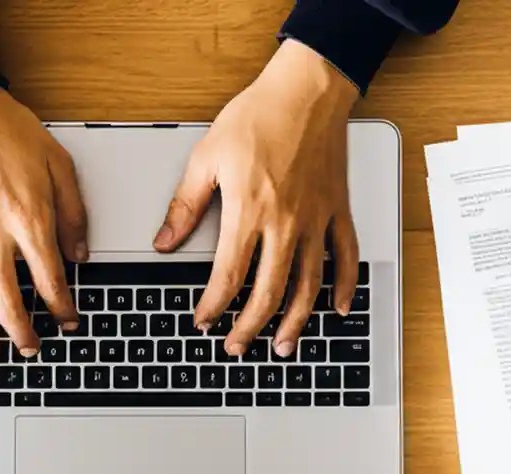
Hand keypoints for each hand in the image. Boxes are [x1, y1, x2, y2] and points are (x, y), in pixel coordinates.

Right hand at [0, 89, 86, 362]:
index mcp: (28, 221)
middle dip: (23, 333)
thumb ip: (72, 214)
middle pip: (8, 301)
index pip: (50, 282)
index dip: (62, 309)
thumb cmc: (7, 130)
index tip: (67, 322)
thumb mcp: (58, 165)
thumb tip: (79, 255)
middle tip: (31, 348)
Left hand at [153, 40, 359, 357]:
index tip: (204, 320)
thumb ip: (185, 206)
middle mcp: (285, 224)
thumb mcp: (206, 158)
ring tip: (283, 345)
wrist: (307, 90)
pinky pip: (345, 258)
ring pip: (308, 286)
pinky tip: (337, 309)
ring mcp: (316, 220)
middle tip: (236, 346)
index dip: (214, 307)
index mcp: (248, 212)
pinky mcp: (337, 211)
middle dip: (250, 327)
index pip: (228, 277)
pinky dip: (343, 287)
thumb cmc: (258, 117)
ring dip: (295, 321)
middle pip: (268, 292)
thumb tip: (165, 241)